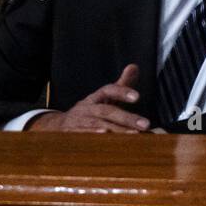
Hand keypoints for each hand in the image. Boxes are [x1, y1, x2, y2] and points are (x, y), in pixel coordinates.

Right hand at [27, 64, 149, 132]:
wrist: (60, 125)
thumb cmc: (91, 111)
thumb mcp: (104, 97)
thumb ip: (122, 84)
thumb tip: (134, 66)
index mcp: (96, 98)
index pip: (108, 90)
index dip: (122, 92)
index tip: (137, 96)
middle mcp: (87, 108)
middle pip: (106, 111)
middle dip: (127, 118)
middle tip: (146, 124)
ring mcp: (78, 121)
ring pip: (97, 124)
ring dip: (115, 130)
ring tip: (133, 134)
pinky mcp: (73, 135)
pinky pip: (84, 136)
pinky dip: (94, 137)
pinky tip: (106, 139)